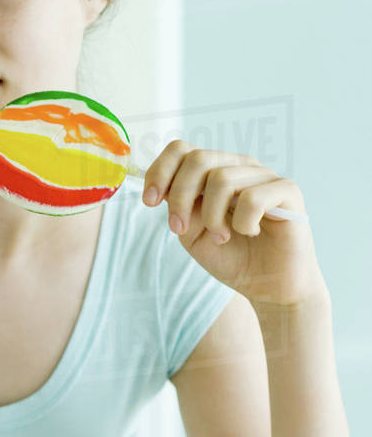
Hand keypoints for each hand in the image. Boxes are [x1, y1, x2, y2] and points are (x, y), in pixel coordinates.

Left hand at [141, 140, 326, 307]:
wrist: (270, 286)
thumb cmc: (232, 257)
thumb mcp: (193, 233)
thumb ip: (179, 206)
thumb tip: (162, 186)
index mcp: (214, 171)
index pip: (182, 150)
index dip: (160, 171)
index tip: (149, 202)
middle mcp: (239, 166)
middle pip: (198, 159)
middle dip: (180, 196)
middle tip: (180, 228)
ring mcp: (264, 176)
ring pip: (222, 179)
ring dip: (212, 217)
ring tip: (221, 237)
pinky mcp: (287, 191)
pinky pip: (253, 197)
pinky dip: (243, 223)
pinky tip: (251, 233)